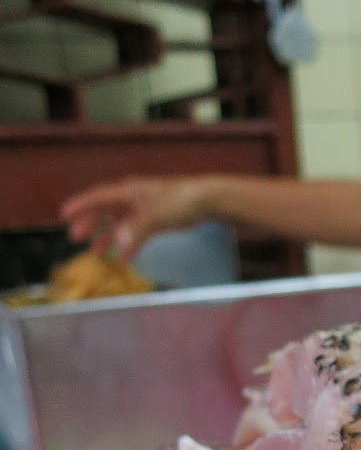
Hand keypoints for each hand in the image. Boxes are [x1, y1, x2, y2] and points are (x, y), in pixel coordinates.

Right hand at [60, 176, 214, 258]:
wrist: (207, 201)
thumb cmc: (182, 201)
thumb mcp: (157, 215)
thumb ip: (137, 229)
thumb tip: (120, 244)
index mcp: (129, 191)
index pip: (98, 197)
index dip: (81, 206)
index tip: (64, 214)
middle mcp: (133, 199)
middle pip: (105, 211)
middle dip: (90, 223)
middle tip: (75, 236)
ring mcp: (144, 209)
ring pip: (119, 224)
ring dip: (107, 237)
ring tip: (94, 251)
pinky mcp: (156, 220)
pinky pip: (136, 233)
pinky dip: (130, 245)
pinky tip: (125, 258)